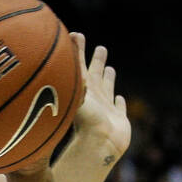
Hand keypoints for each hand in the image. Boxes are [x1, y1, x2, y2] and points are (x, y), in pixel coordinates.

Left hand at [70, 34, 130, 158]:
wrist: (98, 147)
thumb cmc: (86, 122)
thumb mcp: (76, 93)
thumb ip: (71, 73)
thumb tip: (61, 48)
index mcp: (83, 89)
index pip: (79, 64)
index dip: (78, 50)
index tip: (76, 35)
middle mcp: (94, 98)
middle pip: (95, 74)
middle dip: (97, 60)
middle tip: (100, 47)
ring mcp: (105, 109)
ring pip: (107, 89)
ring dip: (108, 79)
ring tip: (109, 68)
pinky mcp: (117, 120)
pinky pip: (119, 108)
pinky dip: (119, 103)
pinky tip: (119, 99)